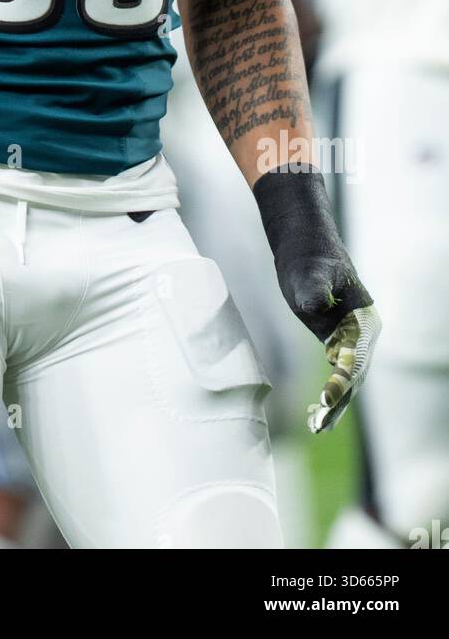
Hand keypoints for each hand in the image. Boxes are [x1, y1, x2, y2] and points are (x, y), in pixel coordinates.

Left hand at [253, 167, 380, 432]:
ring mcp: (348, 335)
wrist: (301, 238)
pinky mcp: (332, 336)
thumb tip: (316, 304)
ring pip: (346, 377)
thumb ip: (314, 288)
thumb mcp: (309, 270)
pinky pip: (335, 370)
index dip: (344, 380)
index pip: (357, 358)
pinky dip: (328, 391)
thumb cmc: (308, 252)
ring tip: (316, 425)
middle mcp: (361, 331)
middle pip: (355, 375)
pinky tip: (313, 410)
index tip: (327, 397)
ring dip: (334, 402)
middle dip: (340, 402)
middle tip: (319, 425)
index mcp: (363, 317)